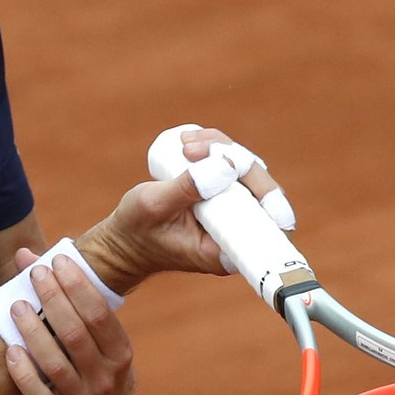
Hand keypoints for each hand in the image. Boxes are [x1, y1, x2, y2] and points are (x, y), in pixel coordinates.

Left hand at [1, 247, 133, 394]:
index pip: (100, 315)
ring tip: (16, 306)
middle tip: (35, 275)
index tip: (57, 261)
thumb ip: (64, 294)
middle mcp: (108, 381)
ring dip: (33, 332)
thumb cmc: (89, 359)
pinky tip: (10, 349)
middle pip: (76, 335)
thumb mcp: (91, 334)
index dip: (78, 285)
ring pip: (55, 365)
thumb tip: (25, 254)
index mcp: (121, 354)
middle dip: (53, 300)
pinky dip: (23, 373)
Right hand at [76, 127, 288, 292]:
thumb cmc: (138, 229)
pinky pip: (231, 169)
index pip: (267, 224)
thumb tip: (226, 166)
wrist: (126, 237)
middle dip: (233, 159)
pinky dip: (216, 151)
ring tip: (187, 144)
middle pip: (261, 191)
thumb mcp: (154, 205)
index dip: (267, 194)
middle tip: (193, 149)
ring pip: (246, 174)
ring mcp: (232, 215)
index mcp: (225, 252)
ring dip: (222, 150)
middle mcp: (236, 235)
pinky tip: (193, 142)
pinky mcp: (222, 198)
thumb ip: (188, 188)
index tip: (242, 167)